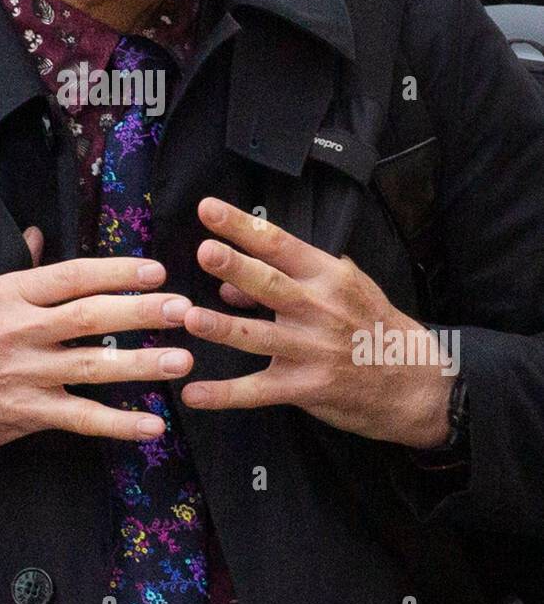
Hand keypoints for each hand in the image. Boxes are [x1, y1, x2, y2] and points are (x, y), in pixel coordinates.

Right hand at [0, 227, 192, 484]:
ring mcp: (21, 375)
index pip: (70, 275)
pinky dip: (119, 424)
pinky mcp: (23, 414)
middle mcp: (16, 332)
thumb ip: (2, 265)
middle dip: (142, 311)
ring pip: (93, 367)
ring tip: (183, 359)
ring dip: (143, 364)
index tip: (154, 269)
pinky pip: (80, 419)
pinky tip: (152, 426)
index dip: (116, 271)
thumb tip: (36, 237)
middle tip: (184, 307)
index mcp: (2, 294)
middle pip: (91, 317)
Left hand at [180, 198, 452, 448]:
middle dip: (236, 267)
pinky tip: (193, 394)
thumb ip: (290, 278)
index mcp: (327, 276)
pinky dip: (224, 395)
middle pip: (270, 284)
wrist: (415, 380)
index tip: (208, 209)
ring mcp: (311, 350)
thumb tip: (231, 282)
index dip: (242, 225)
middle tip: (205, 252)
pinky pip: (258, 391)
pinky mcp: (306, 387)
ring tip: (189, 317)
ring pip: (259, 337)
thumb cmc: (371, 325)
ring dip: (223, 327)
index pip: (278, 243)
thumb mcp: (344, 287)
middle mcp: (318, 309)